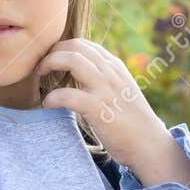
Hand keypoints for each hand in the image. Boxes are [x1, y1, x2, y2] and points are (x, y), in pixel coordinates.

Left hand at [34, 38, 171, 169]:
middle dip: (52, 52)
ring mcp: (104, 90)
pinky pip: (67, 95)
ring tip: (40, 77)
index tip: (51, 61)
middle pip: (75, 46)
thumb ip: (105, 80)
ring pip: (71, 60)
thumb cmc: (134, 123)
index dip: (62, 48)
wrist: (149, 145)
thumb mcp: (123, 91)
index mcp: (115, 67)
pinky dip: (51, 97)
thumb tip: (81, 75)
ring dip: (49, 64)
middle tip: (41, 67)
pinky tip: (47, 105)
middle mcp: (110, 73)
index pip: (84, 44)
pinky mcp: (98, 109)